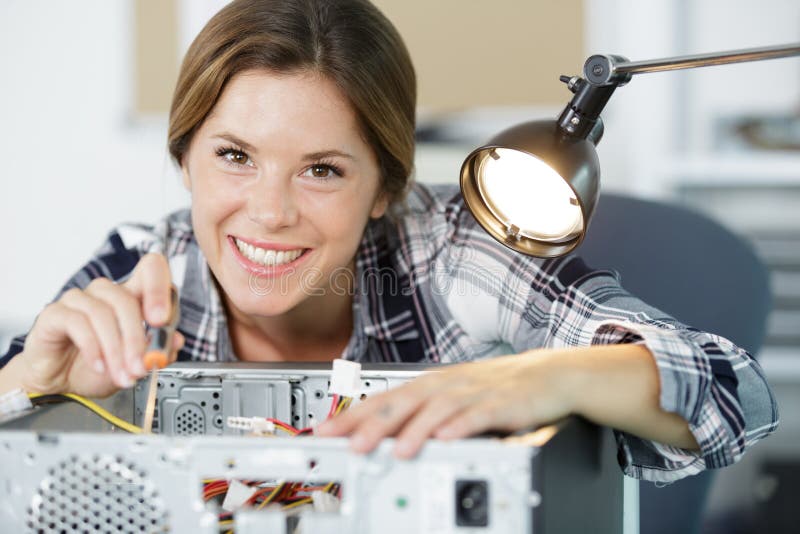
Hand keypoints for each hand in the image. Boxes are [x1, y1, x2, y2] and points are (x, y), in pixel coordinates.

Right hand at [16, 253, 182, 396]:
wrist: (60, 384)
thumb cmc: (97, 367)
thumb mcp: (135, 365)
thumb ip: (158, 351)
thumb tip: (176, 342)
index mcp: (131, 297)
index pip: (151, 269)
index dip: (159, 288)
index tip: (162, 320)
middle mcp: (105, 293)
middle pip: (126, 300)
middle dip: (136, 339)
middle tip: (140, 366)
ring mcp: (79, 300)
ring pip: (104, 313)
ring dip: (116, 349)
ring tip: (122, 374)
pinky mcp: (55, 313)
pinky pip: (78, 323)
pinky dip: (93, 348)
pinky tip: (99, 366)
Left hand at [315, 351, 577, 457]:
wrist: (548, 375)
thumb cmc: (496, 388)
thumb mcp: (453, 397)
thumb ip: (420, 414)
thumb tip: (381, 435)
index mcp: (432, 384)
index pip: (385, 398)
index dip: (354, 414)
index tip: (325, 430)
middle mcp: (448, 385)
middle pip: (404, 401)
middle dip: (375, 424)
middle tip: (350, 444)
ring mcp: (474, 393)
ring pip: (438, 409)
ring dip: (415, 429)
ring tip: (396, 450)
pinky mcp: (503, 403)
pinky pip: (479, 414)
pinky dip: (462, 426)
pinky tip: (448, 438)